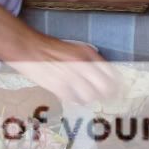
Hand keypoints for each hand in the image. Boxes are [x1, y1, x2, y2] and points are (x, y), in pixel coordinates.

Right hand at [6, 36, 121, 104]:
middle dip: (108, 94)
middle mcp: (82, 64)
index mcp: (88, 53)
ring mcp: (71, 77)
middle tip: (108, 97)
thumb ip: (91, 60)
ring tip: (86, 95)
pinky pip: (75, 100)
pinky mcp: (59, 87)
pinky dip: (76, 100)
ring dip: (90, 97)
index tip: (118, 89)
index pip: (111, 72)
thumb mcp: (76, 48)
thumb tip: (106, 75)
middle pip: (105, 87)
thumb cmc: (53, 48)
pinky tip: (73, 95)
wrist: (30, 49)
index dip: (116, 83)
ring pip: (91, 96)